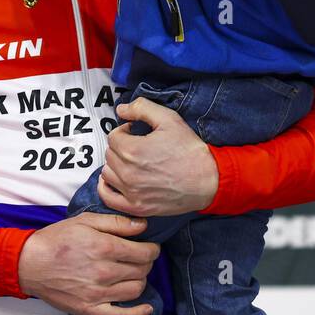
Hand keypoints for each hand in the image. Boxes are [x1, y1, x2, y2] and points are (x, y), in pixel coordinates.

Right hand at [17, 213, 159, 314]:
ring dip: (140, 280)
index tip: (150, 246)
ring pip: (136, 289)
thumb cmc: (56, 239)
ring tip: (132, 273)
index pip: (145, 252)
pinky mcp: (90, 310)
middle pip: (142, 270)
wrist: (30, 263)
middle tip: (139, 257)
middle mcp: (104, 272)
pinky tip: (146, 307)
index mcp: (104, 247)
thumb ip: (116, 222)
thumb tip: (143, 225)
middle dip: (146, 262)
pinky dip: (139, 313)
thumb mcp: (85, 220)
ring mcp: (98, 294)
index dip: (152, 248)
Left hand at [97, 98, 218, 215]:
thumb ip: (142, 108)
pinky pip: (108, 197)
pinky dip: (107, 188)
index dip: (125, 131)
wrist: (208, 180)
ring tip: (131, 162)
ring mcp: (131, 192)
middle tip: (137, 146)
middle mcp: (128, 173)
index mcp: (133, 150)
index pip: (113, 136)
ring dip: (115, 165)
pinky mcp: (136, 207)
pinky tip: (117, 180)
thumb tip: (121, 109)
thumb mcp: (169, 119)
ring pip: (107, 173)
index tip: (136, 133)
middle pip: (110, 154)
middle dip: (121, 147)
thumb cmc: (190, 150)